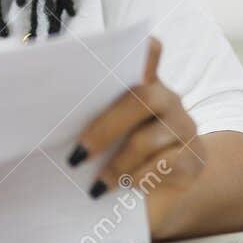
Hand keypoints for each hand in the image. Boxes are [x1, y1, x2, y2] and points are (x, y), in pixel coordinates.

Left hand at [66, 38, 204, 229]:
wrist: (163, 194)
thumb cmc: (122, 156)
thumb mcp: (107, 134)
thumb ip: (93, 117)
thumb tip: (49, 123)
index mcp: (144, 84)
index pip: (149, 51)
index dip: (138, 48)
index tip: (111, 55)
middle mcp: (167, 99)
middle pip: (142, 98)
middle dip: (104, 128)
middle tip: (76, 156)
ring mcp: (183, 127)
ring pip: (148, 138)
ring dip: (117, 164)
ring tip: (95, 185)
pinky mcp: (193, 158)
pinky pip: (164, 165)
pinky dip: (136, 178)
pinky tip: (119, 189)